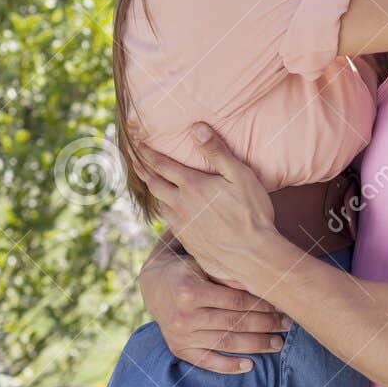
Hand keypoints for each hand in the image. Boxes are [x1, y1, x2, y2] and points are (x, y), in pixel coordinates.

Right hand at [138, 243, 288, 374]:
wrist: (153, 285)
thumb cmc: (187, 269)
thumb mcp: (203, 263)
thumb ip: (228, 274)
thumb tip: (265, 281)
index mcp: (190, 291)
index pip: (237, 301)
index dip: (263, 305)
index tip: (282, 306)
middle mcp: (184, 316)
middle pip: (235, 323)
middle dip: (266, 325)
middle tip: (287, 326)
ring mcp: (181, 336)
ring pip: (226, 343)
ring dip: (256, 345)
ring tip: (277, 344)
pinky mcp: (179, 349)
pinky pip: (207, 361)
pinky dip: (229, 366)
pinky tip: (249, 366)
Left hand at [140, 125, 283, 297]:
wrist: (253, 257)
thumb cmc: (252, 214)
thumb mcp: (240, 176)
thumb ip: (217, 152)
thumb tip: (196, 128)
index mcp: (192, 186)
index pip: (162, 165)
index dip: (147, 153)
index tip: (137, 144)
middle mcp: (181, 205)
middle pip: (154, 184)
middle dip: (142, 170)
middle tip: (134, 161)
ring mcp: (183, 225)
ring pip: (159, 205)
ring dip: (152, 192)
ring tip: (150, 184)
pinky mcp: (188, 242)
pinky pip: (169, 222)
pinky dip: (164, 211)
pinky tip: (170, 212)